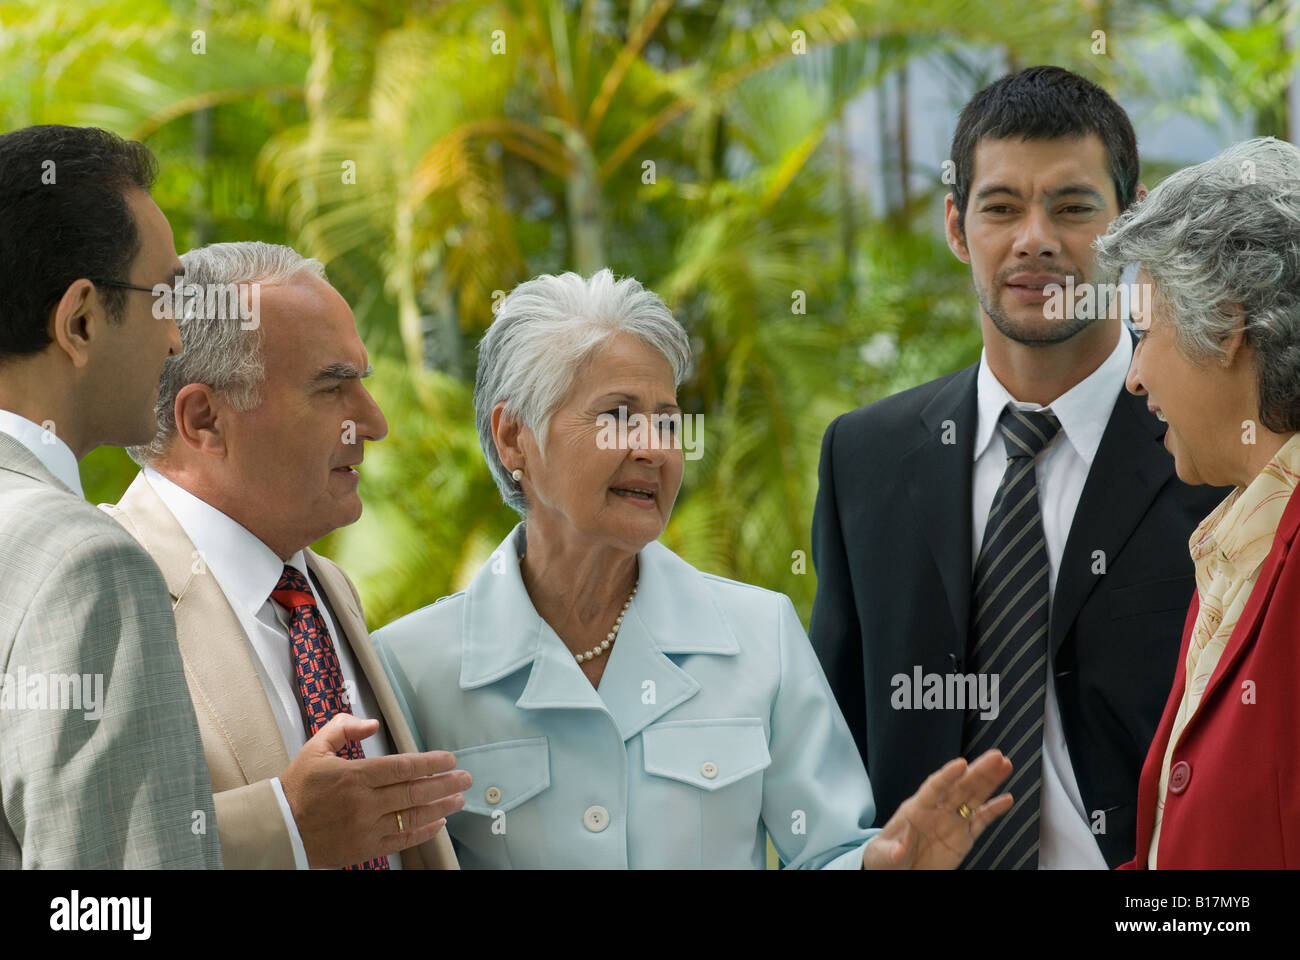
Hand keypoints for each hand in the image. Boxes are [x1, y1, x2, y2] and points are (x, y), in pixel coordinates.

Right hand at [280, 713, 470, 867]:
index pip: (402, 767)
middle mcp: (364, 803)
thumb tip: (371, 722)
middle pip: (414, 791)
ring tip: (458, 799)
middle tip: (465, 778)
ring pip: (413, 817)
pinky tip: (438, 822)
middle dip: (445, 783)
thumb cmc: (298, 788)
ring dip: (440, 807)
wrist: (278, 829)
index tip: (449, 759)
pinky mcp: (365, 847)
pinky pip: (402, 840)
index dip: (431, 763)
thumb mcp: (315, 747)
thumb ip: (343, 728)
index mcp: (354, 776)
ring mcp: (366, 827)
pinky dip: (423, 832)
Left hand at [861, 749, 1012, 869]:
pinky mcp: (964, 838)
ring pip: (974, 798)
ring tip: (1005, 765)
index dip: (948, 776)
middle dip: (978, 771)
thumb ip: (893, 850)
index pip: (934, 788)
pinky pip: (981, 821)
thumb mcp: (883, 855)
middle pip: (960, 787)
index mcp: (916, 809)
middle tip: (996, 756)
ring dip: (990, 782)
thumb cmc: (886, 859)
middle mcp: (937, 810)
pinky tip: (1007, 799)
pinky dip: (994, 810)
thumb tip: (900, 847)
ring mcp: (952, 822)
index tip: (962, 763)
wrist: (899, 872)